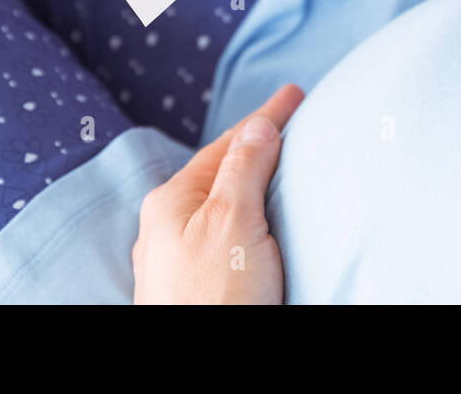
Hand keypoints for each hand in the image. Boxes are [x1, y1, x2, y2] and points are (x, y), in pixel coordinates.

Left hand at [132, 84, 303, 303]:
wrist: (197, 370)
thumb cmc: (213, 299)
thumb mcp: (233, 222)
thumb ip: (245, 169)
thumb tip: (259, 124)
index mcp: (170, 201)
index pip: (227, 143)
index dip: (265, 117)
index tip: (296, 94)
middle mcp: (164, 227)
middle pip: (218, 171)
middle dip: (253, 146)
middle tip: (288, 122)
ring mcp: (173, 260)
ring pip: (216, 205)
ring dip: (246, 182)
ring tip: (275, 165)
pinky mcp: (189, 288)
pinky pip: (218, 234)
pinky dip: (242, 215)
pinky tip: (253, 223)